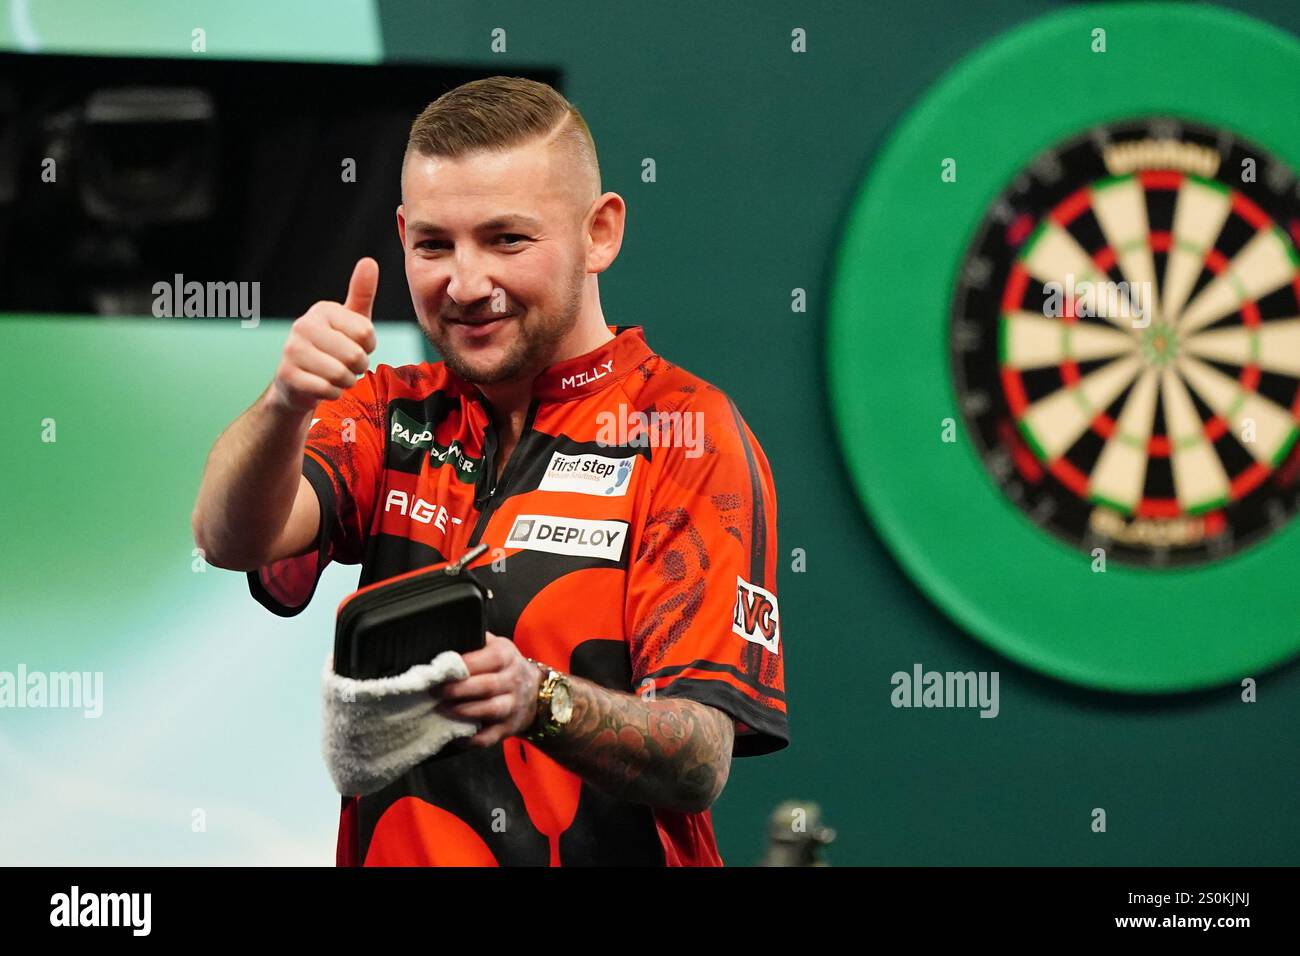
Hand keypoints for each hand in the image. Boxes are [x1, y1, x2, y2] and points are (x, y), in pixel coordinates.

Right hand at [270, 257, 378, 413]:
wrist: (298, 382)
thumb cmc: (332, 348)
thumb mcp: (350, 321)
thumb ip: (361, 294)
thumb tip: (369, 262)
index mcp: (323, 310)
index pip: (366, 333)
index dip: (368, 347)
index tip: (356, 346)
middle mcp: (304, 326)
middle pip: (355, 356)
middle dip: (358, 367)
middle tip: (348, 366)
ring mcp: (292, 351)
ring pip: (342, 375)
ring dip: (346, 382)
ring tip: (337, 376)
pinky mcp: (288, 375)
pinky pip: (328, 390)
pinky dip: (333, 393)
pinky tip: (324, 387)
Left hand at [431, 633, 543, 747]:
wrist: (534, 692)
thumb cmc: (503, 667)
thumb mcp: (496, 647)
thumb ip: (474, 642)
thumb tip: (442, 639)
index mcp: (507, 656)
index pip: (488, 658)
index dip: (464, 665)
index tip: (441, 669)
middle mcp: (513, 680)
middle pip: (487, 685)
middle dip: (458, 689)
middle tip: (435, 691)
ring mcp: (512, 706)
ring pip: (490, 709)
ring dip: (463, 711)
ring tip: (441, 710)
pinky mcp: (507, 728)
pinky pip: (489, 737)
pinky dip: (471, 738)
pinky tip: (455, 734)